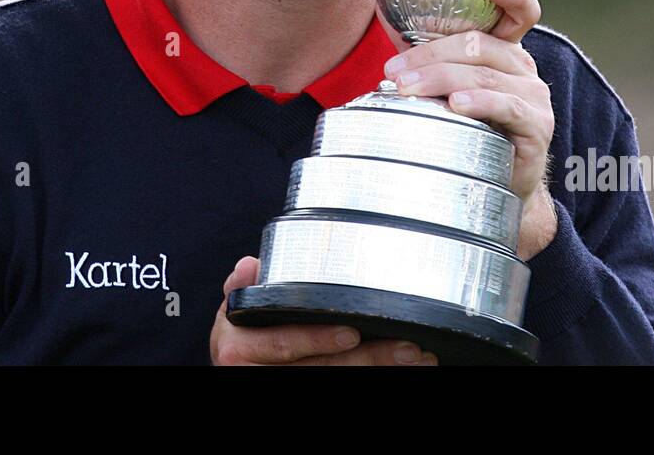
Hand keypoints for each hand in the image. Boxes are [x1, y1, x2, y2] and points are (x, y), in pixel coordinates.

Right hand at [210, 257, 438, 364]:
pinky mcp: (304, 388)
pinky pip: (345, 386)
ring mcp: (283, 384)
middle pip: (323, 370)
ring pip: (337, 380)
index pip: (285, 345)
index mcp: (239, 349)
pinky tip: (406, 369)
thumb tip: (250, 266)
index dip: (318, 339)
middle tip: (406, 348)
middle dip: (368, 360)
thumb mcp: (235, 309)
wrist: (237, 365)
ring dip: (382, 371)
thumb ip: (243, 286)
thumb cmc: (242, 333)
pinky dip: (375, 377)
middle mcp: (259, 373)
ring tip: (417, 358)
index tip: (352, 332)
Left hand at [378, 0, 558, 258]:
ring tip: (405, 89)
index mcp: (506, 48)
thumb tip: (378, 16)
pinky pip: (505, 107)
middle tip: (392, 72)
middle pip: (478, 45)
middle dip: (429, 55)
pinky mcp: (536, 126)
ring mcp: (534, 96)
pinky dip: (478, 103)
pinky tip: (455, 106)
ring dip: (439, 79)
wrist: (493, 182)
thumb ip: (426, 53)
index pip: (521, 9)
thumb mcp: (445, 83)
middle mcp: (524, 67)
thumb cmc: (464, 126)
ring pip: (483, 76)